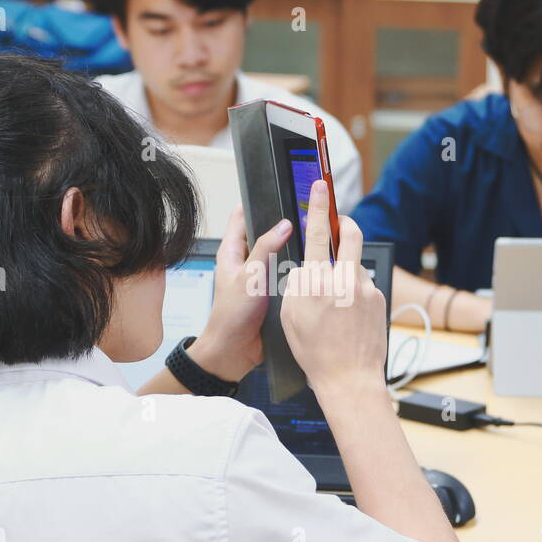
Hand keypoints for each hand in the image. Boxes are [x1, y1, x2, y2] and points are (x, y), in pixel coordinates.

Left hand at [188, 206, 292, 382]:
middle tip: (303, 215)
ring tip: (309, 240)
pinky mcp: (271, 292)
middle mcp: (246, 261)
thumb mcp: (249, 276)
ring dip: (291, 250)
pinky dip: (296, 271)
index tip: (276, 190)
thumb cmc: (231, 317)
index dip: (256, 202)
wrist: (234, 352)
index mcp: (232, 252)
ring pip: (279, 254)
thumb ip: (266, 249)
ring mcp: (259, 277)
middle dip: (283, 225)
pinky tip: (310, 268)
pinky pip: (286, 275)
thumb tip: (284, 225)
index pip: (242, 216)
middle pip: (266, 233)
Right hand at [281, 180, 386, 396]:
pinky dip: (356, 293)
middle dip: (346, 223)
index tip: (320, 185)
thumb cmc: (315, 353)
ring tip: (338, 303)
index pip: (317, 233)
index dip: (318, 205)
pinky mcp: (379, 298)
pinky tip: (349, 316)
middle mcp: (343, 279)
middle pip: (351, 235)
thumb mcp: (290, 315)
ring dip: (347, 272)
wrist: (349, 379)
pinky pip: (364, 286)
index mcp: (316, 282)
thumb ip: (297, 284)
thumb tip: (306, 267)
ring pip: (355, 265)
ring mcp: (365, 288)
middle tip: (341, 222)